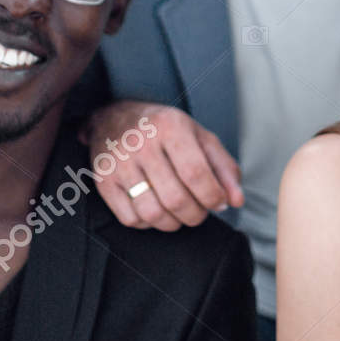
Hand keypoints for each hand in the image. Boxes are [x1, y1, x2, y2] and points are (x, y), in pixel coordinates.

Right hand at [82, 100, 241, 229]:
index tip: (218, 202)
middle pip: (176, 199)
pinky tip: (156, 209)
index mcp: (170, 127)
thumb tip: (236, 202)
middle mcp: (142, 143)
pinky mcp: (104, 181)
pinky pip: (131, 219)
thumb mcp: (200, 137)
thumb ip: (224, 168)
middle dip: (196, 215)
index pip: (196, 174)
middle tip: (199, 211)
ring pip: (153, 213)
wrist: (116, 117)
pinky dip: (149, 223)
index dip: (212, 196)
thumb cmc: (166, 131)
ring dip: (173, 223)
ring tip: (180, 213)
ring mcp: (119, 163)